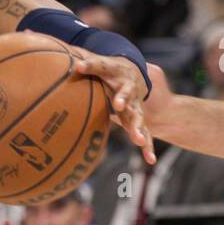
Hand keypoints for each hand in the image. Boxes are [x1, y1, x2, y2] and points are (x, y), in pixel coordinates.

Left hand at [70, 48, 155, 164]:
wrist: (136, 75)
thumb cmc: (112, 71)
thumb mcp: (101, 65)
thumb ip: (88, 65)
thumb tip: (72, 64)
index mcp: (117, 74)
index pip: (102, 67)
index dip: (91, 66)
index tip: (79, 66)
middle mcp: (129, 90)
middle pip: (127, 95)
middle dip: (123, 99)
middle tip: (118, 104)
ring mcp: (135, 105)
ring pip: (138, 117)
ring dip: (137, 128)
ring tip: (138, 139)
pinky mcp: (138, 119)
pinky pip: (145, 134)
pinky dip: (148, 147)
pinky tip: (151, 160)